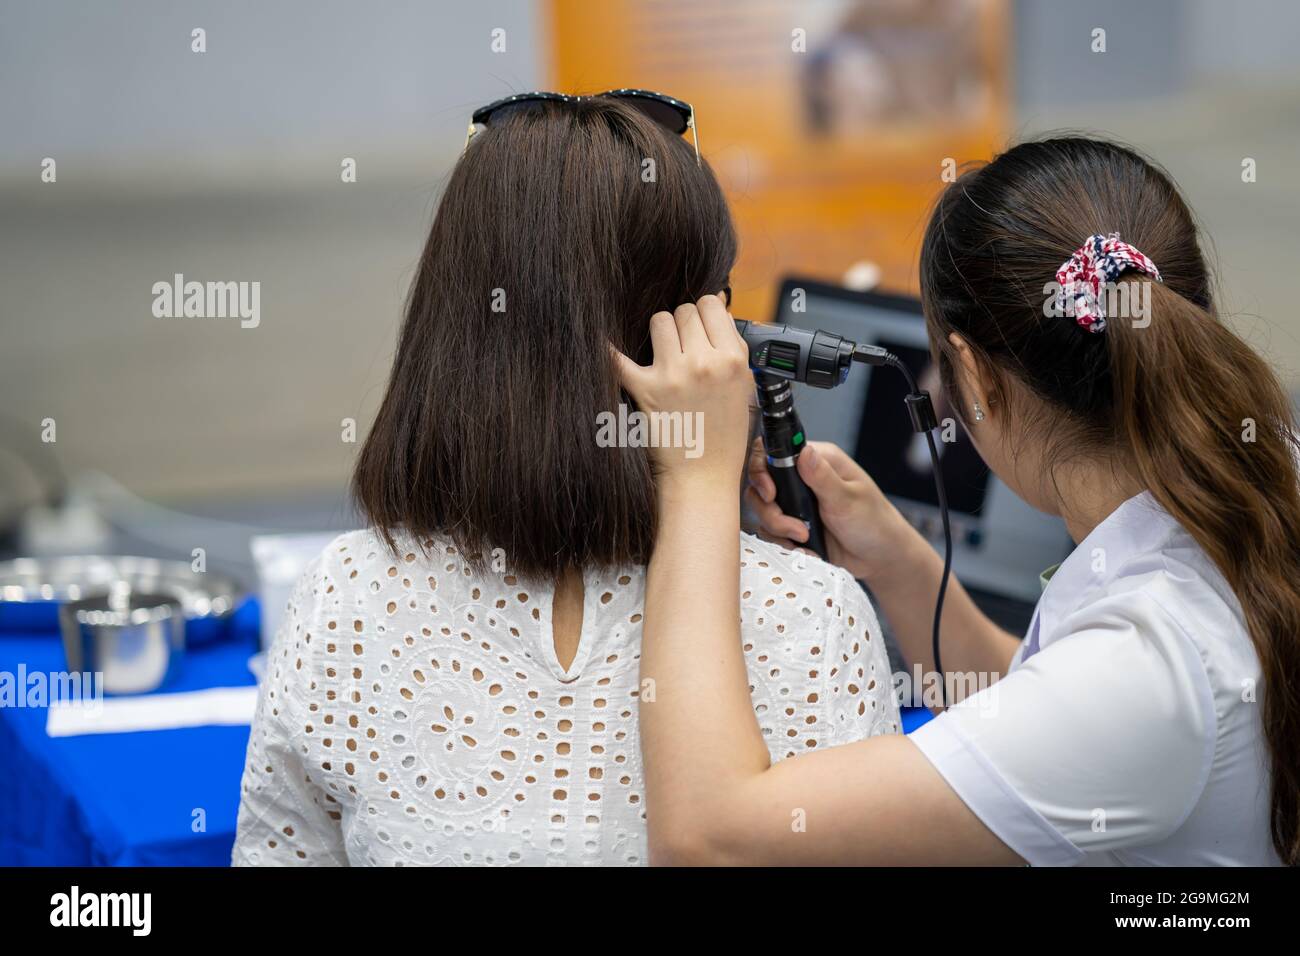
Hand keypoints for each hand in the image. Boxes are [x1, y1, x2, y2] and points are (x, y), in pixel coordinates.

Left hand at [613, 294, 752, 488]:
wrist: (703, 476)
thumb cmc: (724, 437)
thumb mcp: (744, 388)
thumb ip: (732, 350)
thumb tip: (715, 312)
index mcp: (733, 360)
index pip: (711, 306)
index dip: (704, 314)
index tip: (700, 328)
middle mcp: (705, 363)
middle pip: (684, 311)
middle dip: (682, 325)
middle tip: (683, 348)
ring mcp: (674, 375)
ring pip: (659, 321)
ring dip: (659, 334)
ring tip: (663, 355)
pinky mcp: (646, 390)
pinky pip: (619, 358)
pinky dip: (609, 350)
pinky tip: (599, 339)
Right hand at [745, 437, 915, 583]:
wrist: (879, 559)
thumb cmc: (874, 523)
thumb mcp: (848, 500)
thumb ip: (822, 477)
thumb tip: (804, 452)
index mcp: (817, 460)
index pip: (773, 452)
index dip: (761, 472)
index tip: (770, 494)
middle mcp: (802, 478)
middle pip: (760, 486)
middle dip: (772, 511)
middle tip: (795, 528)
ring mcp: (795, 503)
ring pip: (763, 511)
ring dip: (779, 530)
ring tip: (804, 539)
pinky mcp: (793, 525)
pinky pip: (771, 532)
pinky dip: (784, 543)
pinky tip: (806, 548)